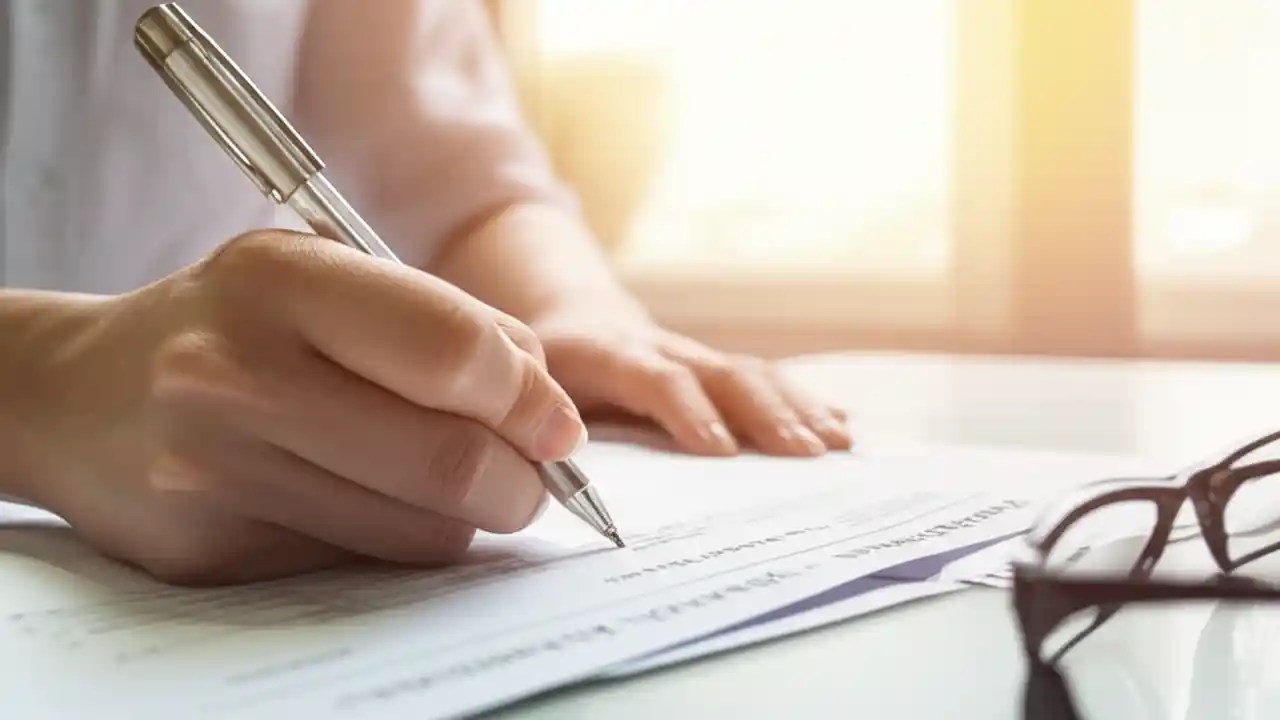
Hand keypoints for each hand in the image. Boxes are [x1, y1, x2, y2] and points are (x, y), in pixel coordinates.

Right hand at [19, 231, 584, 584]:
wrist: (85, 394)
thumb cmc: (240, 326)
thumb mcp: (331, 278)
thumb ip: (449, 328)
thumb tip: (552, 414)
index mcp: (281, 278)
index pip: (455, 353)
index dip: (532, 400)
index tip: (557, 427)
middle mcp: (236, 374)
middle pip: (447, 459)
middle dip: (522, 482)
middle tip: (529, 478)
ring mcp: (214, 471)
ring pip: (418, 529)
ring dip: (467, 517)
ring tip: (449, 483)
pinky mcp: (210, 551)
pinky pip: (364, 564)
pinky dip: (398, 540)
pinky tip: (367, 501)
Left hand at [529, 304, 850, 456]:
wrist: (579, 317)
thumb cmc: (556, 370)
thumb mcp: (535, 388)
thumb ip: (546, 422)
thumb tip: (564, 472)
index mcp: (612, 356)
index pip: (658, 378)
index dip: (689, 410)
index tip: (721, 450)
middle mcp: (665, 349)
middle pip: (722, 374)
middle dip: (766, 414)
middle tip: (804, 455)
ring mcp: (698, 355)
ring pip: (753, 374)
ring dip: (797, 409)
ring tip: (836, 444)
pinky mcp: (719, 367)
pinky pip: (768, 380)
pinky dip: (807, 403)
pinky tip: (842, 427)